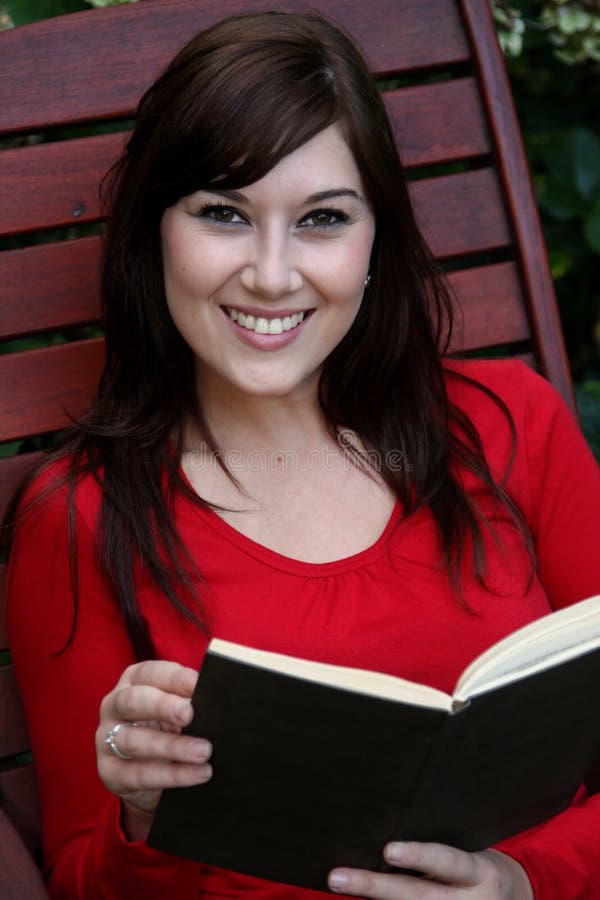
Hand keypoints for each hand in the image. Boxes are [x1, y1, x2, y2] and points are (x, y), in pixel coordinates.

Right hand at [96, 660, 211, 839]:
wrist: (153, 776)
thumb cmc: (169, 729)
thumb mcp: (178, 711)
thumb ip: (190, 702)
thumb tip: (214, 702)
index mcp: (133, 681)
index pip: (150, 672)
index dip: (174, 678)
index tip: (198, 685)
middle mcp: (114, 705)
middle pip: (132, 701)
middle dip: (163, 706)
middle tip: (190, 714)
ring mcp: (106, 739)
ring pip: (134, 740)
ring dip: (172, 746)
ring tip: (204, 751)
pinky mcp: (109, 771)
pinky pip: (140, 774)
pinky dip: (172, 775)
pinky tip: (197, 774)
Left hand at [328, 842, 533, 898]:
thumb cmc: (482, 869)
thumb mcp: (474, 855)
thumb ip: (441, 853)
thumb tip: (388, 840)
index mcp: (481, 873)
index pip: (447, 862)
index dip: (419, 856)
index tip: (388, 850)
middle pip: (417, 896)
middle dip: (374, 886)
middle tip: (337, 877)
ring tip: (342, 887)